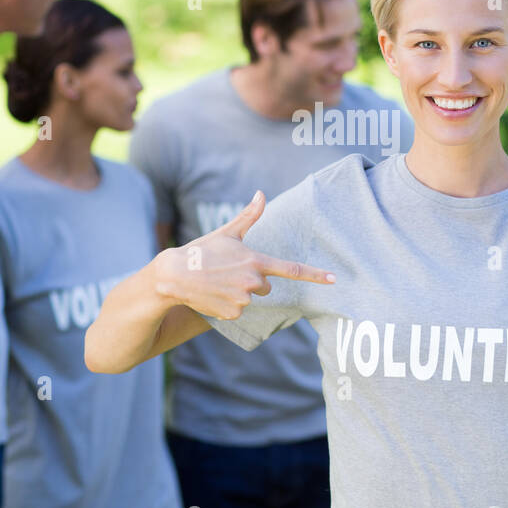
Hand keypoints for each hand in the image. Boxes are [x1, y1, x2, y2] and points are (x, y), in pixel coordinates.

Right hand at [154, 190, 334, 319]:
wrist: (173, 276)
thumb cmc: (202, 251)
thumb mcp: (227, 233)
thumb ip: (249, 216)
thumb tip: (261, 193)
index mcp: (256, 261)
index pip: (292, 269)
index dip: (316, 274)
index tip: (334, 279)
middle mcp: (253, 282)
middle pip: (265, 286)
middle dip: (252, 280)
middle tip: (229, 271)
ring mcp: (243, 300)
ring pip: (250, 298)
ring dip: (238, 292)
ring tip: (218, 282)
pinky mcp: (233, 314)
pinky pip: (237, 311)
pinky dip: (227, 304)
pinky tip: (213, 294)